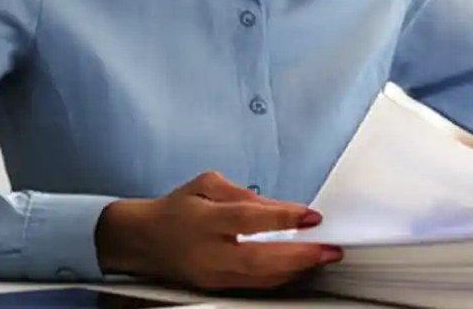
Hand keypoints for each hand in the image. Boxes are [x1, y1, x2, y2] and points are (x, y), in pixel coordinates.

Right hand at [95, 171, 341, 289]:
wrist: (143, 240)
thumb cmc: (178, 208)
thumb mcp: (206, 185)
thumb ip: (244, 194)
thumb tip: (280, 207)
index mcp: (205, 220)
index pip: (248, 220)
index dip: (283, 218)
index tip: (312, 216)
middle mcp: (209, 252)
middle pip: (259, 260)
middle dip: (300, 257)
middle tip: (330, 250)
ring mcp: (212, 276)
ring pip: (260, 280)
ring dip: (296, 271)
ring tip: (322, 259)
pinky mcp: (216, 288)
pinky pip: (255, 286)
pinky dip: (281, 278)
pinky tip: (299, 268)